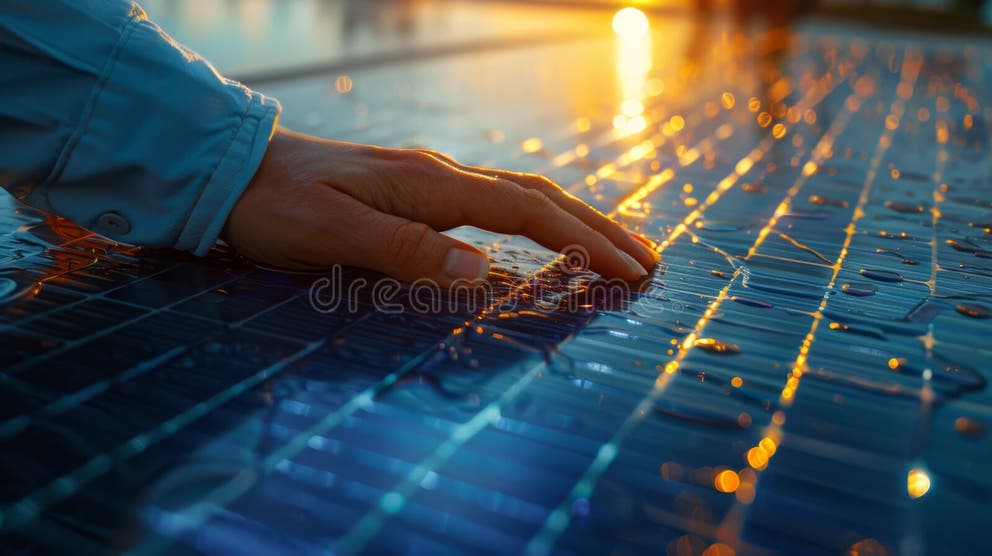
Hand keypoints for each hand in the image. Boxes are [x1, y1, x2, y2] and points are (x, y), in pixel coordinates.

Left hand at [223, 128, 658, 285]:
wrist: (233, 172)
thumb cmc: (275, 208)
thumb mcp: (331, 235)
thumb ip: (405, 253)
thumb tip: (480, 273)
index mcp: (430, 186)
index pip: (527, 211)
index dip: (584, 241)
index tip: (630, 269)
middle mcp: (441, 177)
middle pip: (539, 196)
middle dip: (599, 227)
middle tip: (649, 259)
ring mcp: (431, 181)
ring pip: (522, 194)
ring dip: (576, 220)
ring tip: (618, 246)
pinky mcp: (417, 192)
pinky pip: (495, 202)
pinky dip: (537, 218)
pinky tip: (545, 233)